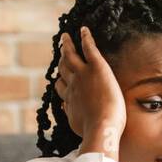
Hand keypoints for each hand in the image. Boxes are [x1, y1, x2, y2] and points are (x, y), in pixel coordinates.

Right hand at [56, 26, 125, 142]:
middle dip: (61, 59)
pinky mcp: (96, 67)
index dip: (60, 81)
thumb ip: (72, 114)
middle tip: (61, 50)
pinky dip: (85, 37)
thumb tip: (66, 108)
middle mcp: (72, 84)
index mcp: (69, 99)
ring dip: (68, 45)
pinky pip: (88, 48)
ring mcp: (83, 74)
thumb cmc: (95, 132)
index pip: (61, 87)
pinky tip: (84, 29)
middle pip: (63, 68)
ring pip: (71, 55)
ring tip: (66, 37)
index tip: (60, 78)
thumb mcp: (77, 125)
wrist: (101, 127)